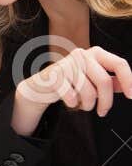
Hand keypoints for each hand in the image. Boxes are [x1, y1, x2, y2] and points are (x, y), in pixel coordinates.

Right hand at [13, 45, 131, 132]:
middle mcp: (83, 55)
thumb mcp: (92, 80)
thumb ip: (110, 81)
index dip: (129, 80)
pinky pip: (72, 97)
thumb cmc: (70, 82)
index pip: (119, 64)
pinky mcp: (55, 75)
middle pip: (104, 82)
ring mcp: (68, 64)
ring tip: (82, 105)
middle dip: (106, 102)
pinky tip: (70, 102)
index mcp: (97, 53)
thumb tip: (127, 86)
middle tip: (103, 112)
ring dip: (87, 105)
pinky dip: (72, 104)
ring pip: (88, 92)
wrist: (42, 86)